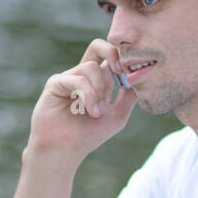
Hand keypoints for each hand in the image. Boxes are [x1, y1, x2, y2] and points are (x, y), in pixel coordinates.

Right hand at [26, 38, 138, 162]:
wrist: (64, 151)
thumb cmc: (88, 135)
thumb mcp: (117, 115)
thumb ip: (129, 96)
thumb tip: (142, 77)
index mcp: (97, 81)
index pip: (110, 56)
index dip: (122, 57)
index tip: (132, 71)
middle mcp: (82, 75)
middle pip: (97, 46)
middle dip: (112, 53)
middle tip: (120, 70)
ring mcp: (68, 77)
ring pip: (91, 67)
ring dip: (100, 91)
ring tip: (98, 113)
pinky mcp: (55, 83)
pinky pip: (77, 79)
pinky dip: (88, 95)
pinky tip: (91, 112)